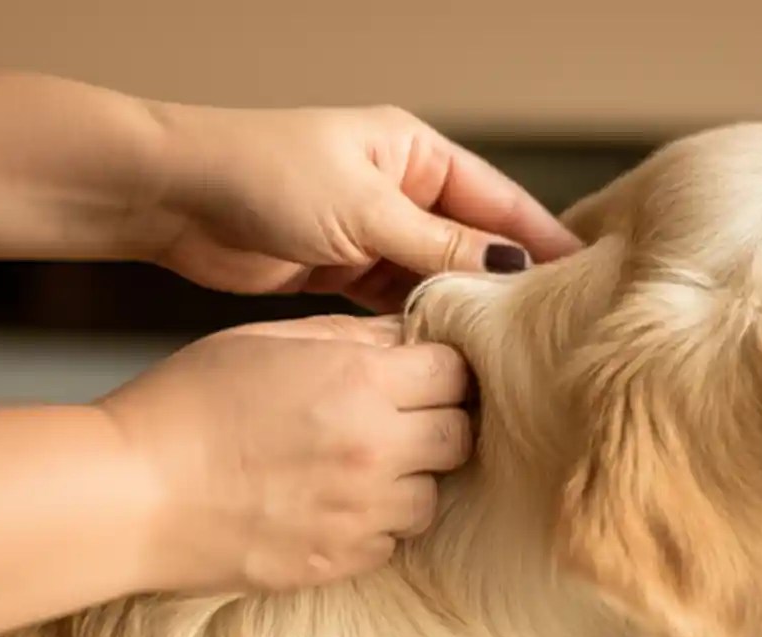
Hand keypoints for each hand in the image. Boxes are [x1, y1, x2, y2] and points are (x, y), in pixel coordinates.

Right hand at [98, 314, 472, 593]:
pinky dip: (374, 523)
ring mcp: (360, 514)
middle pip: (459, 435)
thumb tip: (405, 337)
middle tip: (397, 417)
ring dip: (408, 478)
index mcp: (361, 381)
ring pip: (431, 495)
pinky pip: (391, 542)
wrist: (129, 494)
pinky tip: (331, 503)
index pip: (457, 372)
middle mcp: (375, 449)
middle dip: (437, 421)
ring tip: (356, 464)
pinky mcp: (338, 562)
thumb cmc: (185, 404)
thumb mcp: (266, 341)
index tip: (421, 373)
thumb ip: (348, 337)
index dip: (441, 369)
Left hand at [131, 105, 581, 311]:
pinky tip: (444, 354)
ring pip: (435, 277)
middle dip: (506, 285)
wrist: (177, 196)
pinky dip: (417, 323)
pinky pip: (395, 299)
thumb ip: (439, 244)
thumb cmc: (266, 175)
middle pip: (472, 242)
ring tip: (505, 356)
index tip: (584, 282)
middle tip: (551, 335)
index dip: (542, 241)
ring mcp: (372, 231)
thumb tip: (511, 269)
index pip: (499, 200)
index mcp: (415, 154)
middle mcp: (400, 191)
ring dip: (461, 312)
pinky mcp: (342, 268)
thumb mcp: (364, 209)